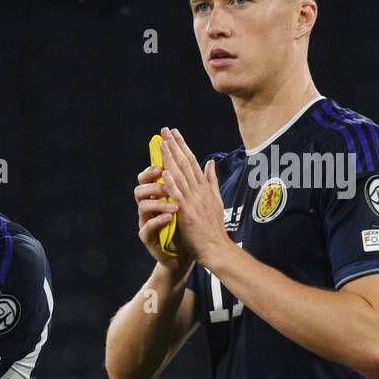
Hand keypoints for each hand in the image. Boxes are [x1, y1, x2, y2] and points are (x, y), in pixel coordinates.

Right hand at [134, 163, 194, 275]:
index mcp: (159, 197)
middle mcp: (151, 207)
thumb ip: (199, 181)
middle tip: (161, 176)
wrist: (189, 253)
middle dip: (150, 181)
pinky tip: (170, 217)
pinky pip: (148, 227)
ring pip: (143, 206)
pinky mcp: (148, 237)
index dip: (153, 168)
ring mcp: (147, 221)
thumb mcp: (196, 201)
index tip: (163, 162)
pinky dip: (159, 220)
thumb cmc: (190, 226)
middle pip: (141, 188)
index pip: (150, 178)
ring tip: (174, 205)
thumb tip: (210, 161)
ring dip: (158, 202)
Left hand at [158, 127, 231, 266]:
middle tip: (165, 130)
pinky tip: (163, 171)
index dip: (183, 146)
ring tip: (162, 143)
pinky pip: (177, 194)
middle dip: (175, 145)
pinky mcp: (186, 212)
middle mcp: (199, 190)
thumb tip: (210, 162)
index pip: (193, 161)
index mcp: (205, 188)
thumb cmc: (214, 229)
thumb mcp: (216, 200)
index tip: (175, 133)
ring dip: (170, 158)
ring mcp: (193, 200)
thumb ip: (212, 181)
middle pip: (186, 163)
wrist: (217, 249)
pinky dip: (170, 182)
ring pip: (180, 175)